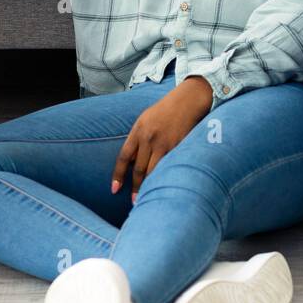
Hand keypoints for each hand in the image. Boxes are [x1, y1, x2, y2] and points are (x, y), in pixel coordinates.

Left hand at [111, 76, 213, 198]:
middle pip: (139, 169)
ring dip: (150, 186)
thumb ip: (137, 140)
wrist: (187, 100)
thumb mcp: (145, 121)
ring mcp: (165, 143)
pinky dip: (166, 176)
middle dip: (136, 187)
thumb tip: (129, 163)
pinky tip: (165, 185)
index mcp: (138, 130)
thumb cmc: (165, 111)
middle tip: (135, 201)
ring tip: (148, 198)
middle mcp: (149, 138)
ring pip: (154, 171)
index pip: (123, 157)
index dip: (118, 175)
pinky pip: (170, 166)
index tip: (114, 190)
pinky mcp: (179, 146)